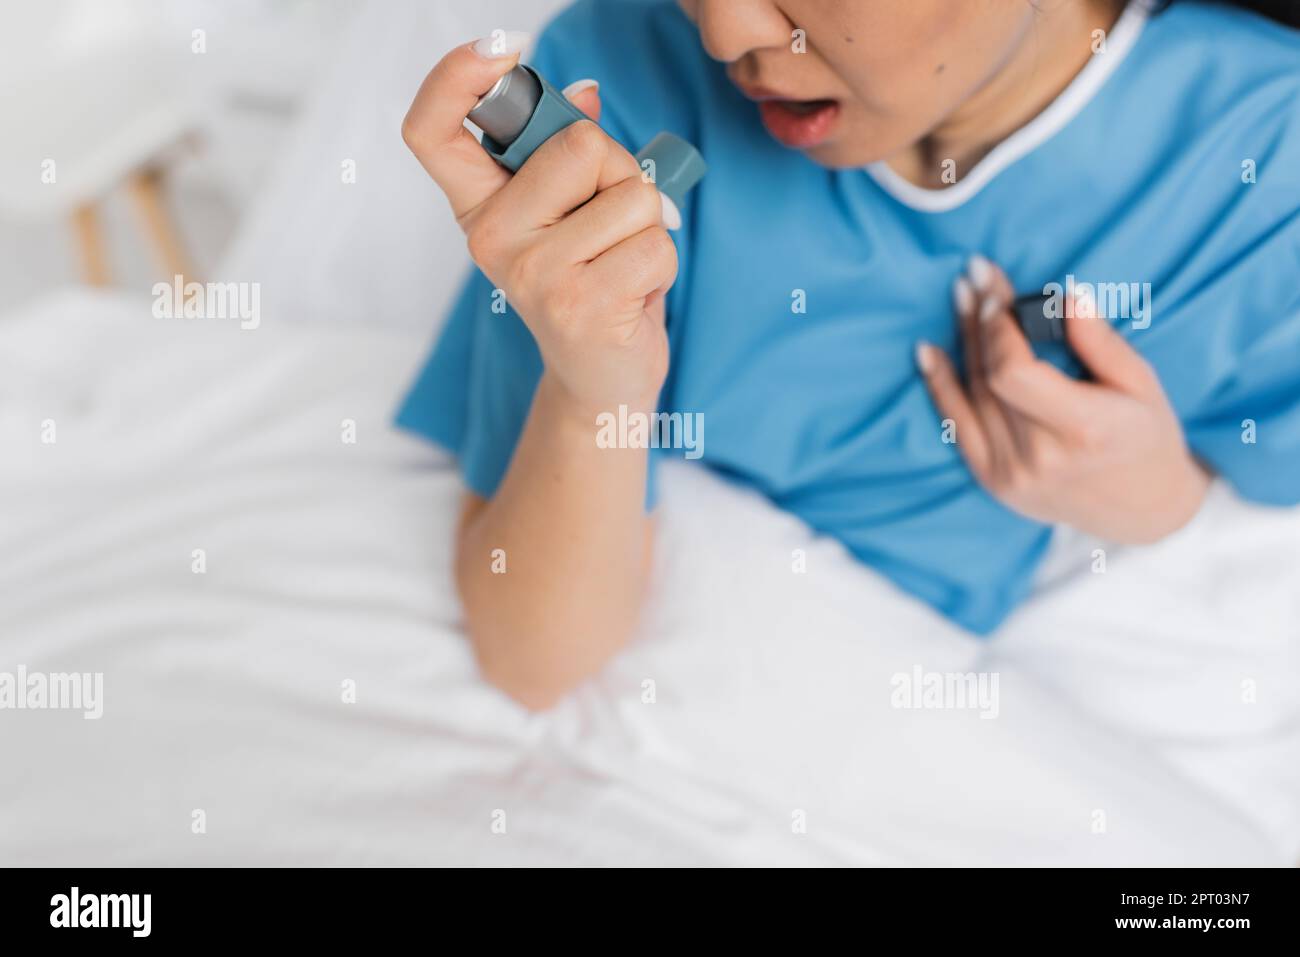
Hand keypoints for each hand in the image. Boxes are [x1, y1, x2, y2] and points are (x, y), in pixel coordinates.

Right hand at [401, 40, 676, 413]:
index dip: (455, 76)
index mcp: (479, 206)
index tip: (500, 47)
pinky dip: (663, 263)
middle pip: (579, 143)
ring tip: (622, 264)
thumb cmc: (592, 283)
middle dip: (621, 171)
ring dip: (648, 226)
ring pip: (630, 194)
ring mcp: (532, 274)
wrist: (601, 379)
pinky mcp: (580, 305)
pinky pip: (653, 243)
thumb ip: (569, 154)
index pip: (431, 130)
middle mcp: (492, 238)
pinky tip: (633, 293)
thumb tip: (584, 93)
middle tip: (611, 222)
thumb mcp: (571, 213)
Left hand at [917, 256, 1210, 543]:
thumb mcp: (1141, 385)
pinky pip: (954, 426)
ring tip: (960, 298)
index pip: (1012, 373)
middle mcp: (1039, 457)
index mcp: (1082, 430)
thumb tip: (1065, 296)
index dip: (997, 328)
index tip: (997, 290)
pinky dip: (939, 386)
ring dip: (962, 342)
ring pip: (970, 395)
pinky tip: (928, 352)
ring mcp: (1009, 474)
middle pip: (988, 377)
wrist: (1141, 511)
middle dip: (980, 319)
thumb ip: (1100, 342)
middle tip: (974, 275)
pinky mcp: (992, 480)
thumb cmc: (1146, 438)